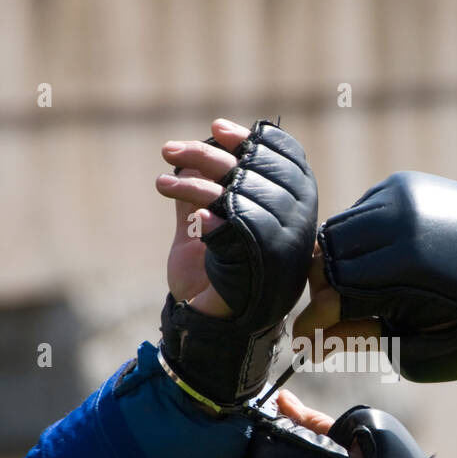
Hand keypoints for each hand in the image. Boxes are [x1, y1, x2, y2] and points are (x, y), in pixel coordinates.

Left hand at [153, 119, 318, 406]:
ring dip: (193, 180)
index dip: (251, 141)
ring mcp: (279, 241)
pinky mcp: (258, 258)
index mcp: (292, 211)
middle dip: (207, 155)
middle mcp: (294, 224)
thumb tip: (194, 153)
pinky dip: (202, 207)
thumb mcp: (206, 227)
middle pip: (253, 169)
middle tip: (168, 151)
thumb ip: (204, 193)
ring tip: (161, 182)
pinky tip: (181, 206)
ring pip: (237, 191)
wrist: (208, 328)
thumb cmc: (211, 279)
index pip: (283, 159)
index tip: (217, 129)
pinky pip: (228, 220)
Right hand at [304, 171, 456, 380]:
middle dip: (323, 289)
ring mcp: (402, 196)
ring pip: (339, 230)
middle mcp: (402, 222)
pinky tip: (376, 261)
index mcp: (408, 267)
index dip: (315, 318)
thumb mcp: (426, 347)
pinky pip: (359, 212)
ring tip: (355, 290)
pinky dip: (357, 239)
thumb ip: (366, 337)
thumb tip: (315, 337)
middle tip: (330, 314)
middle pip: (329, 256)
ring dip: (337, 262)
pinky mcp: (403, 184)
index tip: (305, 338)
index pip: (338, 290)